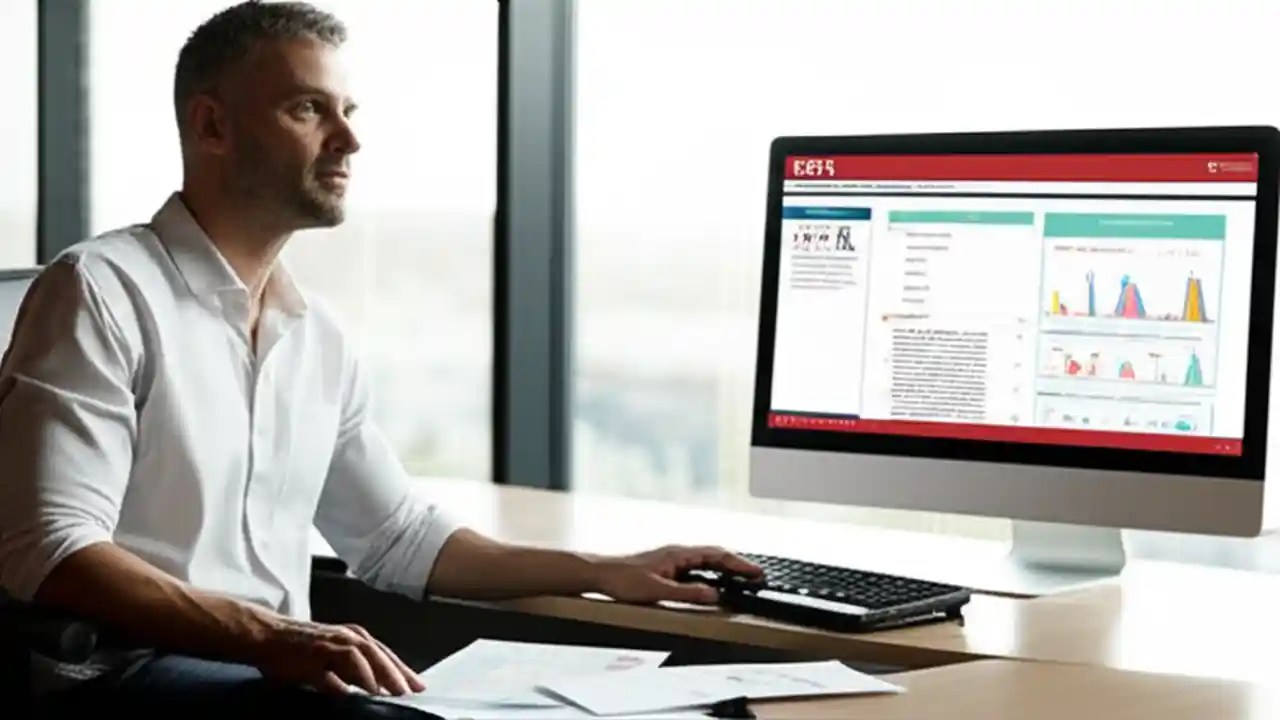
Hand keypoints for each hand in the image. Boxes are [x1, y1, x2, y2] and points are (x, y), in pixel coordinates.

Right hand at [249, 617, 425, 696]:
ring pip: (370, 655)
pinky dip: (361, 674)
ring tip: (398, 692)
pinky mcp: (323, 646)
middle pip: (382, 654)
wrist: (266, 636)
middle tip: (416, 690)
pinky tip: (370, 689)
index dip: (401, 671)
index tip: (416, 686)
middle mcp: (349, 635)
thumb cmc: (292, 651)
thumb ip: (342, 676)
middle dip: (401, 673)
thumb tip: (356, 692)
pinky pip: (347, 660)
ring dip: (386, 674)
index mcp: (352, 638)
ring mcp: (336, 639)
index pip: (383, 655)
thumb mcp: (324, 666)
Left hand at [593, 545, 762, 605]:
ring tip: (741, 578)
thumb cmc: (623, 579)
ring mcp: (672, 559)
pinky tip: (712, 582)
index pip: (716, 555)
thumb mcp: (658, 591)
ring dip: (724, 568)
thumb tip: (714, 596)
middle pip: (714, 555)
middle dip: (736, 565)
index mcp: (678, 554)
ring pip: (705, 560)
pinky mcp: (666, 567)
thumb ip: (688, 594)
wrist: (600, 573)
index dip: (738, 564)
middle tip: (756, 576)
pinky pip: (696, 567)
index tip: (756, 572)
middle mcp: (677, 553)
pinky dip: (710, 572)